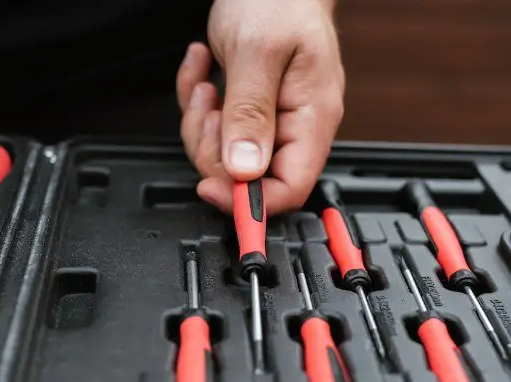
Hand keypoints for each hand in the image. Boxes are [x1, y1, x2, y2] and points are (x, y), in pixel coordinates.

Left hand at [177, 0, 343, 214]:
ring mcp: (271, 117)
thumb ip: (250, 113)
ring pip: (224, 154)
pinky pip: (214, 126)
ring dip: (200, 121)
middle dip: (213, 148)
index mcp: (312, 118)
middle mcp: (294, 124)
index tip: (212, 186)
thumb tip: (246, 170)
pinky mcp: (248, 106)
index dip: (250, 200)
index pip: (291, 189)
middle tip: (208, 108)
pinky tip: (203, 67)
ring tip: (206, 82)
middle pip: (249, 176)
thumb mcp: (257, 53)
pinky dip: (197, 99)